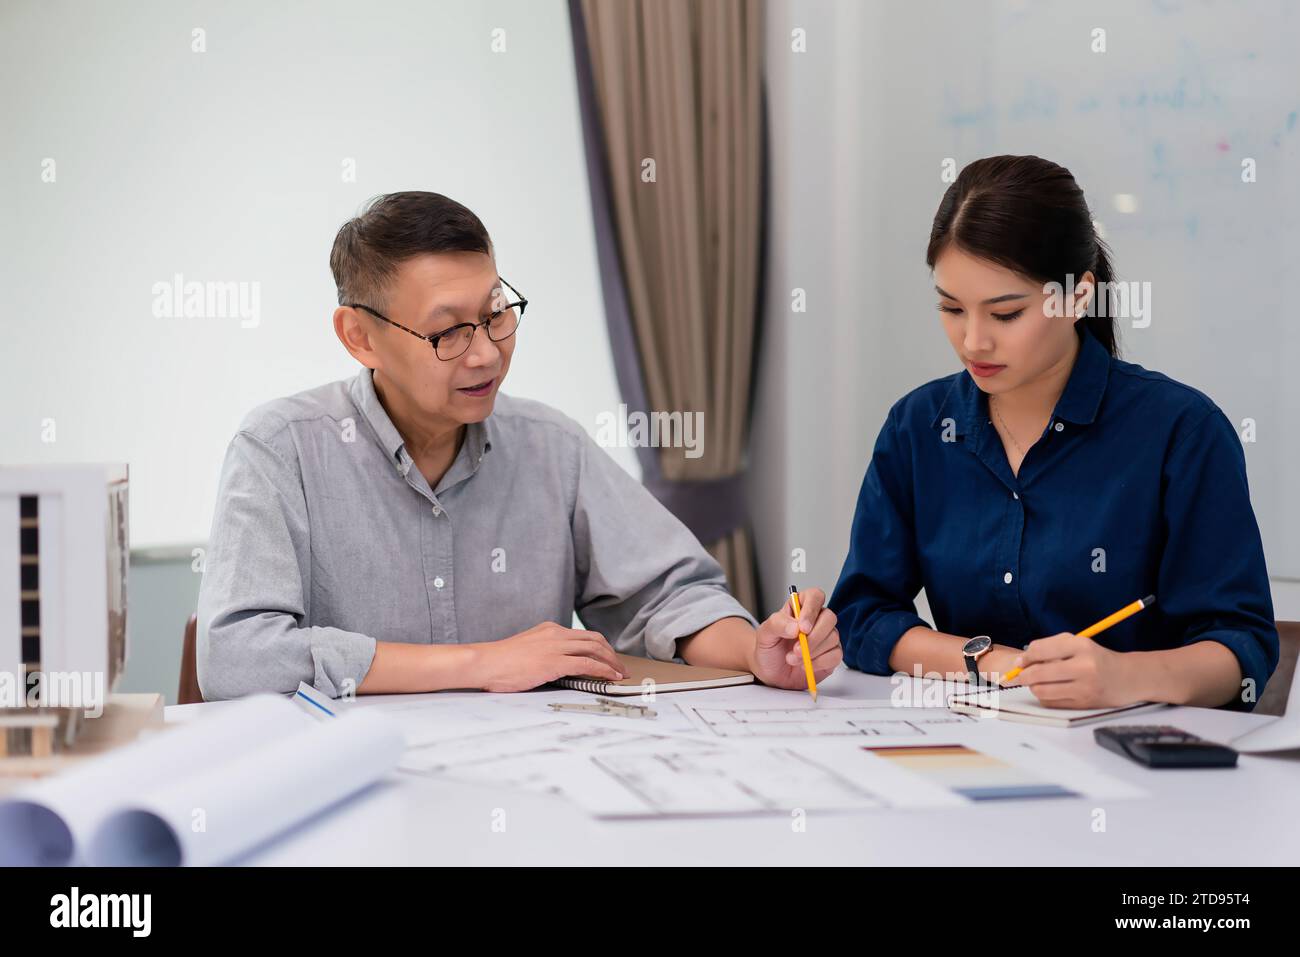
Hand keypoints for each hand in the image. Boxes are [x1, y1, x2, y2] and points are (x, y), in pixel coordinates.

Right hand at [470, 622, 624, 692]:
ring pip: (595, 649)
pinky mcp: (554, 661)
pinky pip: (587, 663)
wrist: (485, 663)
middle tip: (620, 667)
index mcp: (549, 629)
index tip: (608, 658)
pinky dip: (603, 670)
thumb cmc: (501, 662)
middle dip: (611, 654)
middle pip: (594, 639)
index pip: (583, 634)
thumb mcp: (527, 650)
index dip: (601, 647)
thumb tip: (560, 666)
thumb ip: (545, 652)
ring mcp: (556, 646)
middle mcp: (556, 634)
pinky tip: (610, 677)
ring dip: (612, 662)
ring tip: (620, 674)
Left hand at [751, 587, 841, 690]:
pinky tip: (805, 665)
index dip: (811, 610)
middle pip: (829, 617)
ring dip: (812, 652)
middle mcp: (816, 619)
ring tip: (793, 659)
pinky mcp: (831, 654)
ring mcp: (826, 637)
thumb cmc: (768, 648)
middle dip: (813, 637)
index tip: (802, 628)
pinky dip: (819, 663)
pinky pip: (836, 655)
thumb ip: (777, 624)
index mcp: (800, 606)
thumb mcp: (764, 634)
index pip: (815, 596)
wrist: (770, 671)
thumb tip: (796, 627)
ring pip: (833, 637)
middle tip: (796, 649)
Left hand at [1003, 632, 1136, 707]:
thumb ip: (1049, 647)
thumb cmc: (1096, 658)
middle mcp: (1084, 667)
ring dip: (1033, 686)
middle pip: (1038, 674)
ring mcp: (1085, 688)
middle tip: (1017, 675)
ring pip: (1042, 690)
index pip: (1041, 650)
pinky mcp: (1084, 704)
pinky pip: (1051, 702)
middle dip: (1022, 675)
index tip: (1019, 661)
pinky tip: (1051, 690)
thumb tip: (1021, 661)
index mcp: (1081, 646)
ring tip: (1037, 682)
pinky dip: (1044, 696)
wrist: (1128, 678)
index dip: (1024, 657)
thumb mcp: (1077, 643)